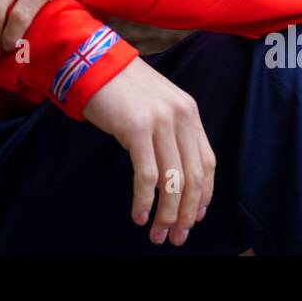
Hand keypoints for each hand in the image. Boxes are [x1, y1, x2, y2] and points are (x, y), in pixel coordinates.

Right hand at [81, 58, 215, 247]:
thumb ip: (170, 131)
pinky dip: (144, 201)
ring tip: (157, 234)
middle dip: (187, 213)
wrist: (93, 62)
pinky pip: (146, 176)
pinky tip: (139, 216)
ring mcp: (160, 121)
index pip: (207, 162)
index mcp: (189, 111)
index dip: (204, 195)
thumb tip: (175, 174)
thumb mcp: (156, 104)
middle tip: (176, 237)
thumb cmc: (121, 87)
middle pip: (193, 177)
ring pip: (172, 181)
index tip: (196, 218)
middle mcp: (180, 116)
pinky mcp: (136, 128)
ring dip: (166, 214)